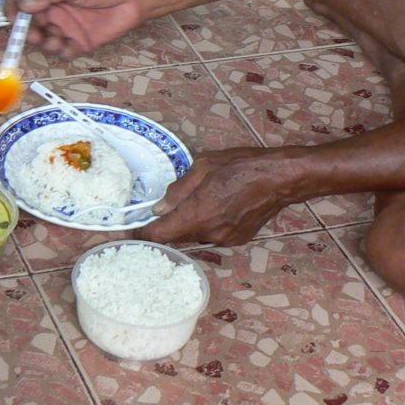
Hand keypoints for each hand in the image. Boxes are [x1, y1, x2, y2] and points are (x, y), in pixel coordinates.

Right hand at [7, 0, 150, 56]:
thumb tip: (23, 6)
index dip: (12, 7)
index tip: (12, 19)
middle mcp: (55, 7)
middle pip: (29, 22)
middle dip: (27, 30)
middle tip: (35, 35)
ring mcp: (67, 24)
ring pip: (45, 38)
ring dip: (45, 43)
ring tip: (56, 41)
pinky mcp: (80, 40)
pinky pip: (64, 51)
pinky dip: (63, 51)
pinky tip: (71, 46)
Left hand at [135, 145, 293, 248]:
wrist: (280, 178)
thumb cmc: (242, 165)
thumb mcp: (203, 166)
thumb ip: (178, 190)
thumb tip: (159, 208)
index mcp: (198, 214)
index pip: (160, 234)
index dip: (140, 235)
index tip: (124, 235)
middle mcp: (210, 232)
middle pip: (176, 236)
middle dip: (166, 224)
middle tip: (160, 208)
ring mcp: (225, 239)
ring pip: (195, 234)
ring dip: (188, 221)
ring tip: (197, 198)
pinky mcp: (237, 239)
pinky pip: (212, 233)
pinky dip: (206, 222)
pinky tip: (216, 204)